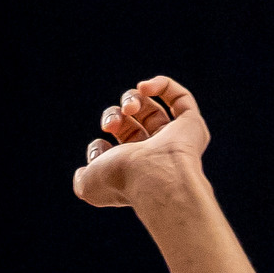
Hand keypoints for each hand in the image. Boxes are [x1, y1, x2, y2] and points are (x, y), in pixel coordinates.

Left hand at [74, 76, 210, 209]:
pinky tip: (145, 86)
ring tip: (128, 108)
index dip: (99, 147)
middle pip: (131, 125)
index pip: (113, 152)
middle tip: (110, 125)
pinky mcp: (191, 124)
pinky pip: (181, 98)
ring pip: (152, 111)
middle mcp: (152, 156)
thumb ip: (82, 180)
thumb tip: (82, 172)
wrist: (153, 176)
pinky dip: (162, 86)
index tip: (98, 148)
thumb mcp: (88, 186)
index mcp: (129, 172)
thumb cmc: (121, 180)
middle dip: (114, 117)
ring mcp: (173, 140)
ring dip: (132, 100)